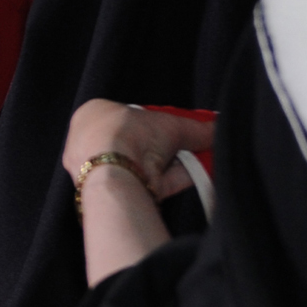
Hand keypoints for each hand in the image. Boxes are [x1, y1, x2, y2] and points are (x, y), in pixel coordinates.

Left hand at [62, 99, 211, 201]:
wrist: (113, 171)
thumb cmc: (129, 133)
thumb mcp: (171, 123)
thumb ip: (196, 128)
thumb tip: (217, 129)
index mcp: (92, 114)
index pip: (128, 116)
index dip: (156, 122)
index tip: (180, 127)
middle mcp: (90, 142)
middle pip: (139, 143)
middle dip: (171, 146)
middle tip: (196, 145)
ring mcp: (101, 170)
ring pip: (145, 164)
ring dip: (177, 163)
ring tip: (202, 159)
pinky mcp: (116, 192)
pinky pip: (149, 183)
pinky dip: (175, 179)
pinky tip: (199, 175)